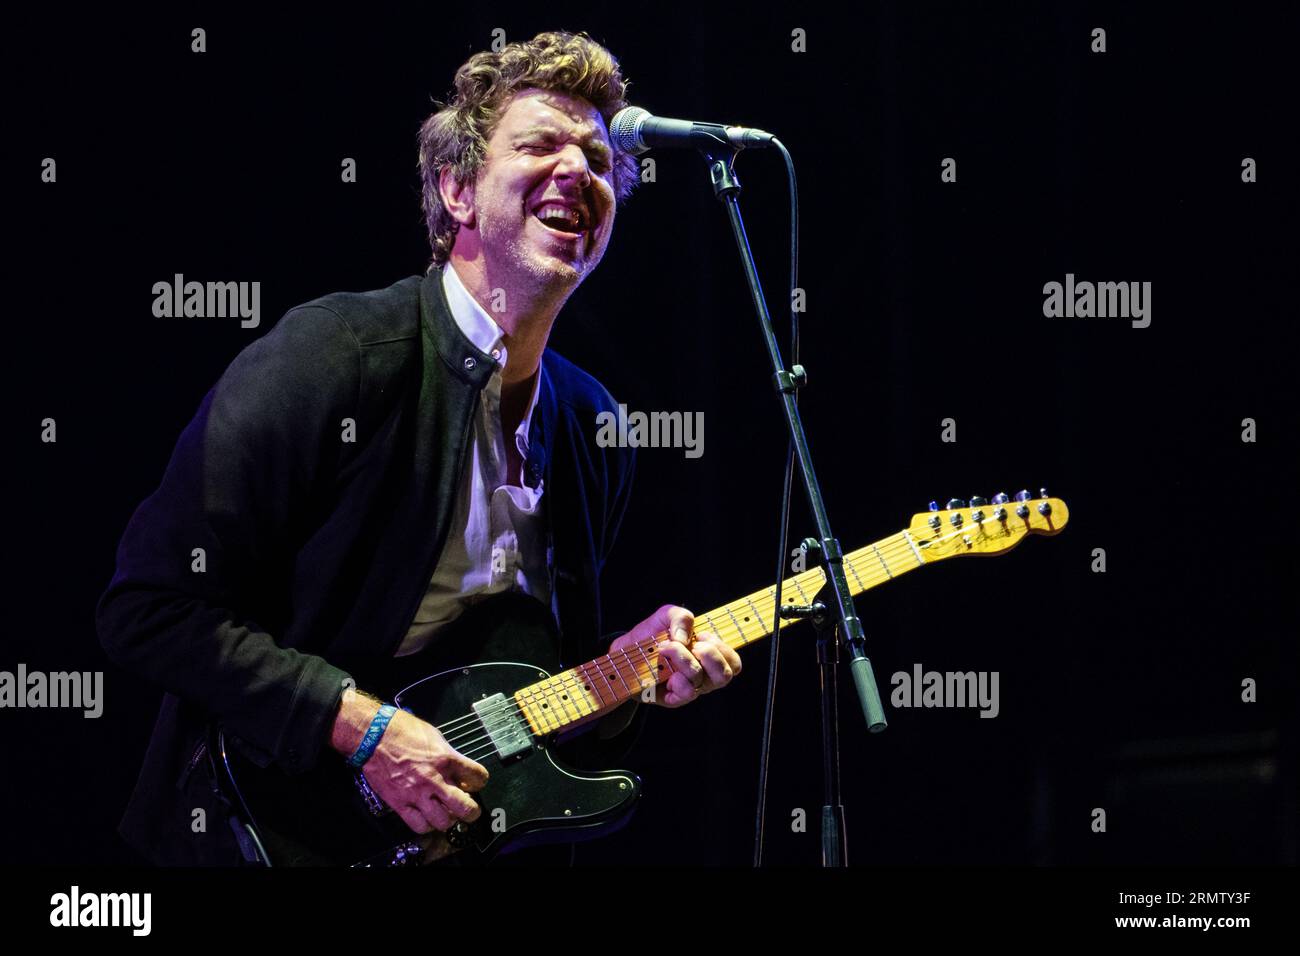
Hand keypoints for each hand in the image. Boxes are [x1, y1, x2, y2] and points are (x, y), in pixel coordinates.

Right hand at [331, 690, 488, 834]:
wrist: (373, 736)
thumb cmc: (402, 730)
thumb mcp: (434, 736)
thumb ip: (448, 755)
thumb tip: (458, 769)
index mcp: (446, 758)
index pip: (477, 777)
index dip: (479, 781)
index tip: (475, 782)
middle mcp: (434, 779)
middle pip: (465, 807)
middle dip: (472, 811)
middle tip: (470, 809)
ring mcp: (416, 794)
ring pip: (443, 822)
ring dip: (448, 819)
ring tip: (446, 813)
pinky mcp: (400, 803)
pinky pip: (419, 825)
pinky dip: (426, 825)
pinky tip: (427, 818)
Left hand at [610, 605, 741, 707]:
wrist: (626, 648)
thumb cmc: (652, 633)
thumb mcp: (667, 615)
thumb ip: (681, 617)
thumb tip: (684, 638)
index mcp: (709, 657)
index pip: (734, 663)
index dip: (724, 649)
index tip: (703, 635)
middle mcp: (703, 676)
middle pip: (724, 675)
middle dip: (709, 654)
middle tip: (690, 644)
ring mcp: (688, 688)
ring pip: (701, 680)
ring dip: (683, 659)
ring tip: (665, 648)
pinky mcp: (673, 699)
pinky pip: (686, 693)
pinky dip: (677, 678)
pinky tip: (665, 670)